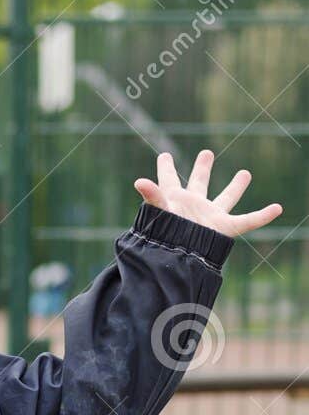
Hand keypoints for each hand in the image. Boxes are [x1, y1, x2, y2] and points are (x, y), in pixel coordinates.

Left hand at [134, 149, 281, 237]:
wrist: (177, 261)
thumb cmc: (165, 237)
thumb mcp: (158, 213)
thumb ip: (152, 197)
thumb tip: (138, 182)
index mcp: (175, 200)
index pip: (168, 180)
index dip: (165, 168)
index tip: (164, 156)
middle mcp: (193, 207)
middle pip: (199, 184)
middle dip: (203, 168)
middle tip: (207, 153)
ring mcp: (210, 218)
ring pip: (226, 199)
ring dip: (236, 187)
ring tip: (245, 173)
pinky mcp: (224, 229)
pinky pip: (247, 221)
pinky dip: (262, 216)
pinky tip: (277, 208)